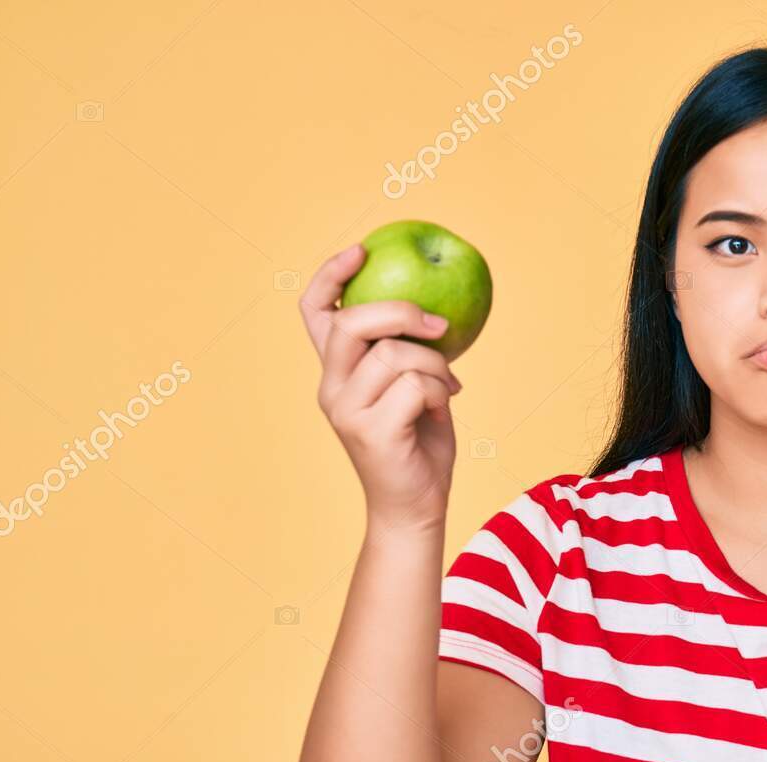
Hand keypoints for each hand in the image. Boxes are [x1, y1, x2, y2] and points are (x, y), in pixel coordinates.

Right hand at [299, 244, 463, 533]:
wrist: (416, 507)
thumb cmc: (420, 446)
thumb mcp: (414, 391)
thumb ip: (410, 356)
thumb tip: (435, 312)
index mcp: (337, 373)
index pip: (316, 312)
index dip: (331, 275)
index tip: (362, 251)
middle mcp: (332, 388)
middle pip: (352, 322)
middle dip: (401, 312)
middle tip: (439, 325)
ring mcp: (347, 410)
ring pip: (394, 355)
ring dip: (436, 365)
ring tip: (450, 386)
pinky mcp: (370, 431)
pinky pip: (416, 386)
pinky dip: (442, 392)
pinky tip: (446, 409)